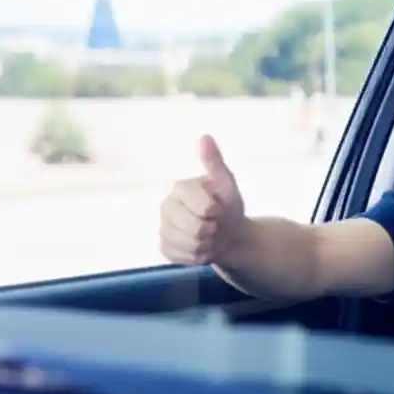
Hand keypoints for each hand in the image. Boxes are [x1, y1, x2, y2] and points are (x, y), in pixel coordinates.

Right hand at [158, 135, 246, 264]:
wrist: (230, 235)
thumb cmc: (228, 206)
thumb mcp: (227, 184)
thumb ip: (215, 162)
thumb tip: (204, 137)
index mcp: (180, 188)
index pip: (202, 205)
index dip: (216, 210)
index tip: (219, 207)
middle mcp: (166, 207)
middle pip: (194, 227)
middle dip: (212, 229)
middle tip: (215, 223)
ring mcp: (163, 228)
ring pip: (189, 244)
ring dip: (207, 244)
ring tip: (210, 235)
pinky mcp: (165, 248)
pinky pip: (183, 257)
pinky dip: (198, 256)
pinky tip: (202, 247)